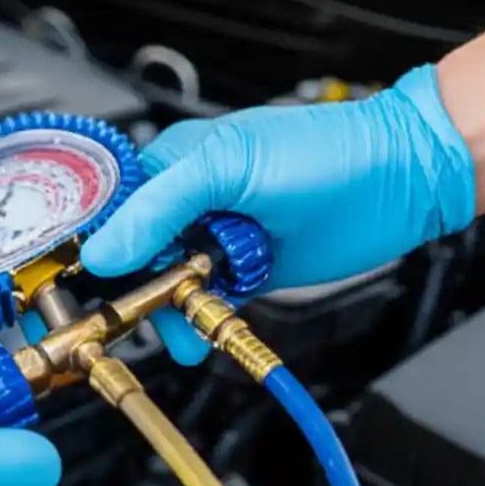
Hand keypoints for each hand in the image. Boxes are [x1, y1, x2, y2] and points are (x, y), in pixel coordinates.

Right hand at [80, 64, 474, 363]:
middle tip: (132, 318)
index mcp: (172, 163)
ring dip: (165, 313)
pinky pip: (202, 302)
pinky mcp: (243, 271)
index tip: (84, 285)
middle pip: (130, 255)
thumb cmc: (326, 153)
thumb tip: (104, 250)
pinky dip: (197, 320)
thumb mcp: (230, 168)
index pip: (108, 208)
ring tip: (181, 331)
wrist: (400, 181)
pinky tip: (200, 332)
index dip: (91, 247)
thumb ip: (160, 208)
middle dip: (128, 290)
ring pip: (164, 285)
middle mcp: (187, 201)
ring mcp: (215, 238)